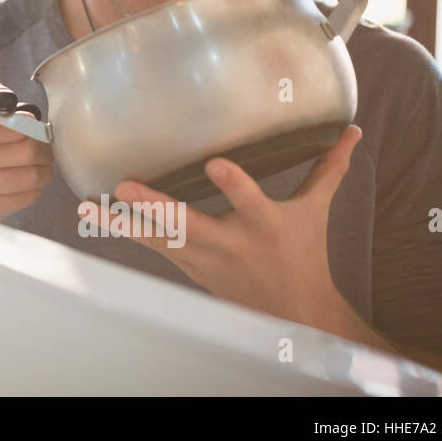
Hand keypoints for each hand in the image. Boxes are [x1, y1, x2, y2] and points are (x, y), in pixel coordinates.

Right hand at [0, 75, 54, 220]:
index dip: (21, 124)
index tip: (32, 121)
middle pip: (22, 151)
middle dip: (43, 146)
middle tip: (44, 143)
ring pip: (29, 175)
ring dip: (44, 167)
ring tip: (41, 161)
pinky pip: (26, 196)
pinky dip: (36, 187)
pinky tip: (29, 179)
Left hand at [87, 125, 363, 329]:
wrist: (292, 309)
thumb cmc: (303, 252)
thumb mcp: (316, 209)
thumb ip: (328, 168)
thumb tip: (351, 131)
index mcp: (265, 224)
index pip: (250, 201)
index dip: (234, 185)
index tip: (216, 164)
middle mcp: (230, 242)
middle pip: (190, 225)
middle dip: (157, 208)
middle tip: (126, 187)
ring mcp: (205, 259)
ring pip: (160, 240)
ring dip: (123, 223)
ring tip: (90, 206)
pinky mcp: (188, 266)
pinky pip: (153, 248)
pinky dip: (126, 232)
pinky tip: (97, 216)